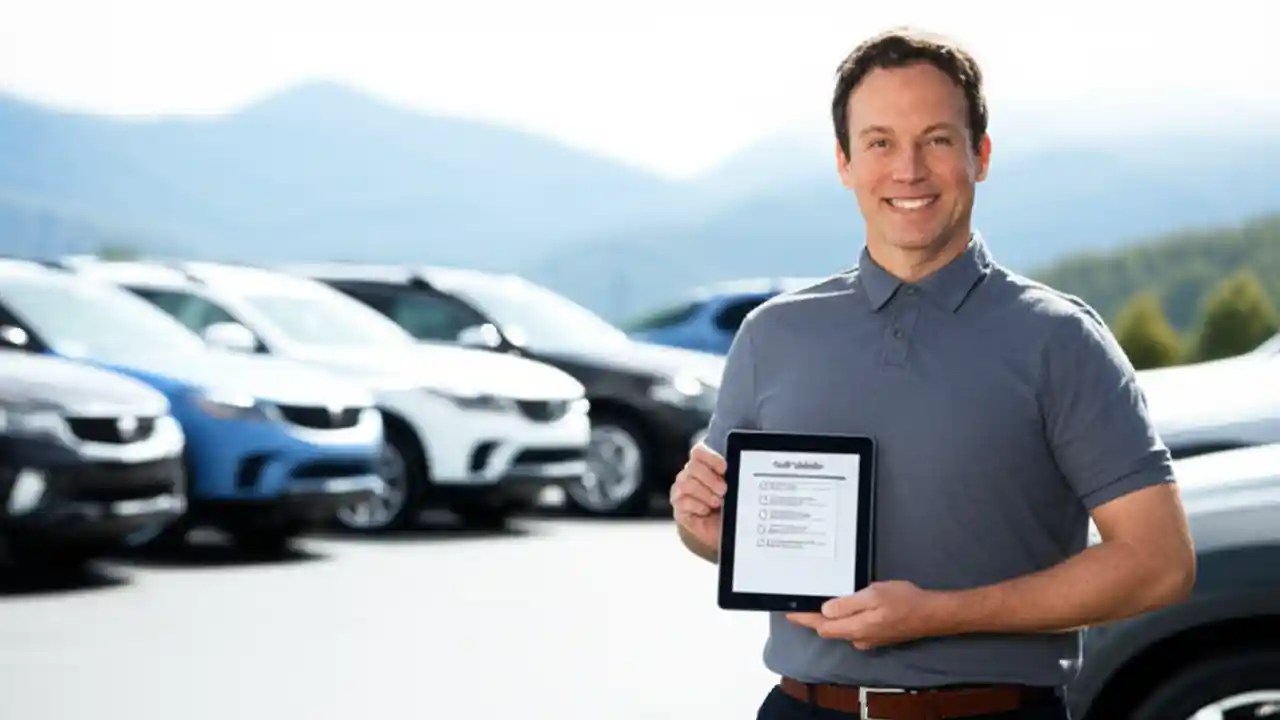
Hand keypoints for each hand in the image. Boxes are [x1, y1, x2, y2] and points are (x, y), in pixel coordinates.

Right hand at [670, 442, 727, 550]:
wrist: (721, 529)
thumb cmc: (728, 505)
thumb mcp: (733, 488)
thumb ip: (732, 476)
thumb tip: (736, 472)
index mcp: (703, 465)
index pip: (699, 452)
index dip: (711, 458)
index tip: (724, 468)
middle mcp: (689, 475)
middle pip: (692, 466)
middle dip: (711, 479)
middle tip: (724, 490)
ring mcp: (681, 491)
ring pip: (687, 484)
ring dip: (705, 494)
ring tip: (717, 503)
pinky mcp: (679, 508)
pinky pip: (684, 502)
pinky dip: (698, 507)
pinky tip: (706, 511)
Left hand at [786, 581, 947, 650]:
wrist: (932, 614)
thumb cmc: (904, 600)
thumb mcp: (874, 595)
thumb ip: (848, 605)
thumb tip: (825, 611)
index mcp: (856, 628)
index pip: (822, 626)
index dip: (804, 620)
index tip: (789, 614)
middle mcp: (860, 638)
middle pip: (830, 630)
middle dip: (814, 619)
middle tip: (801, 605)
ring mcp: (870, 640)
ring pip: (842, 630)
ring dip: (830, 619)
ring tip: (819, 604)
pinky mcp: (878, 636)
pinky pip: (854, 629)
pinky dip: (844, 620)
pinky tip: (844, 609)